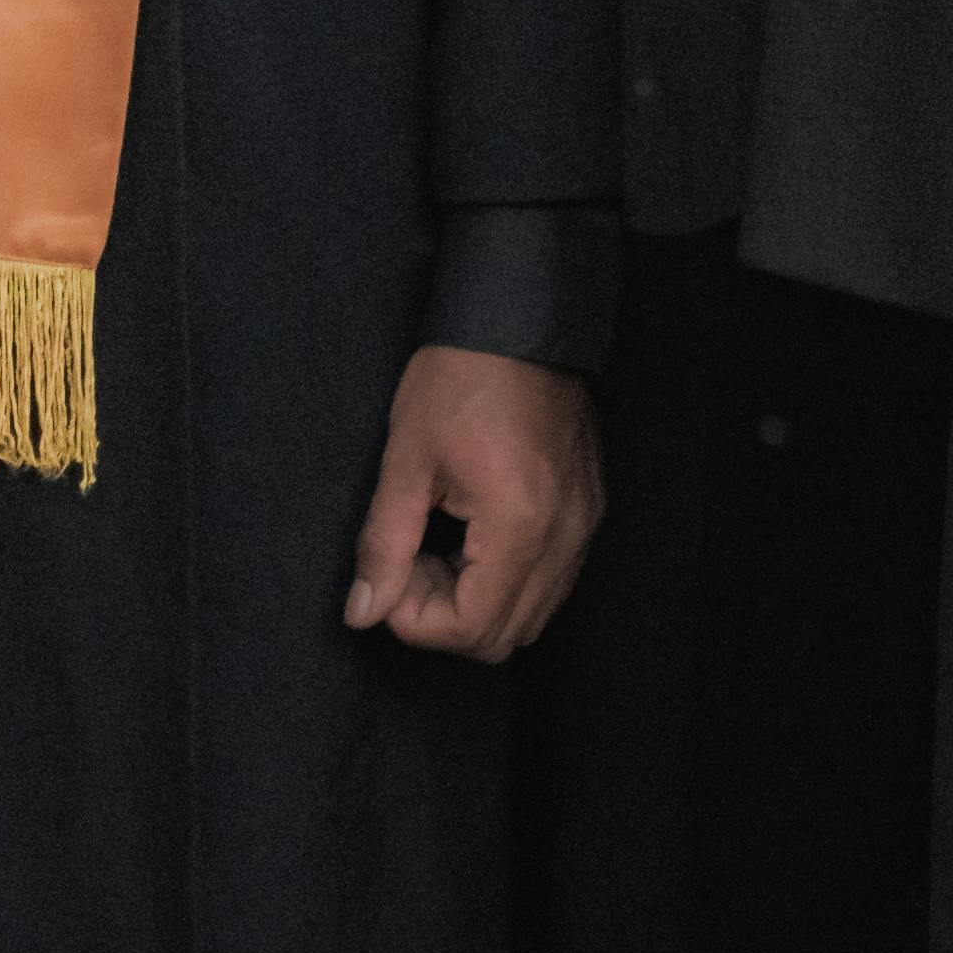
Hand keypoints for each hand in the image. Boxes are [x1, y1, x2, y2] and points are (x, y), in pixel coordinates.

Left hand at [343, 347, 604, 659]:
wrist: (520, 315)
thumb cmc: (459, 376)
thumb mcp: (406, 460)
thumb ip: (383, 546)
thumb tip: (362, 613)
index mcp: (521, 523)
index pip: (471, 629)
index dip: (416, 620)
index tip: (390, 575)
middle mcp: (566, 535)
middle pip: (506, 637)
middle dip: (445, 618)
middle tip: (410, 563)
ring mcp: (585, 523)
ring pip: (533, 616)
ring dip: (477, 603)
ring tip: (440, 547)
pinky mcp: (590, 508)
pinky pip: (552, 580)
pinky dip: (507, 581)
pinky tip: (473, 536)